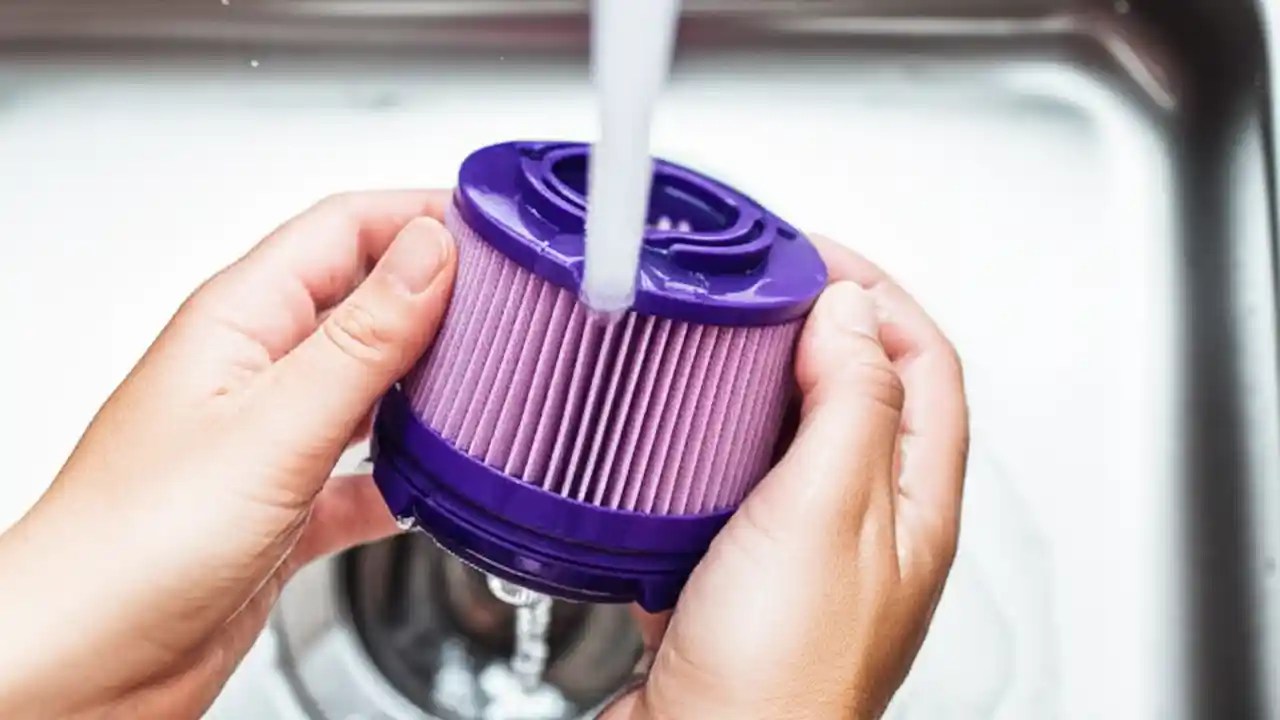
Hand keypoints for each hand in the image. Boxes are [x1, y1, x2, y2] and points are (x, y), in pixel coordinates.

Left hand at [0, 191, 456, 717]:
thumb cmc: (135, 545)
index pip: (344, 227)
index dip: (420, 215)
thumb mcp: (276, 425)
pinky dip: (405, 475)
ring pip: (368, 385)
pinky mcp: (283, 508)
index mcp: (239, 322)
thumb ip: (364, 337)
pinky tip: (435, 490)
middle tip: (510, 309)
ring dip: (428, 382)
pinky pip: (362, 473)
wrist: (85, 667)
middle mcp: (255, 372)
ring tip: (488, 386)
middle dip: (439, 296)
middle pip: (362, 300)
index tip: (494, 230)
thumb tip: (431, 250)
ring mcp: (270, 440)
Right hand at [605, 238, 968, 718]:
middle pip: (860, 392)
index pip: (924, 362)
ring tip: (707, 347)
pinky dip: (697, 451)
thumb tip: (852, 310)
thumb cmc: (778, 680)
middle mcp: (865, 527)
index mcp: (911, 505)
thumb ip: (851, 403)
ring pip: (787, 438)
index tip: (807, 254)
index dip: (875, 293)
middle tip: (751, 288)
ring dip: (751, 384)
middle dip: (811, 326)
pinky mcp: (734, 578)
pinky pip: (726, 489)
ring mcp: (799, 554)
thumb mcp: (826, 512)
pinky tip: (662, 445)